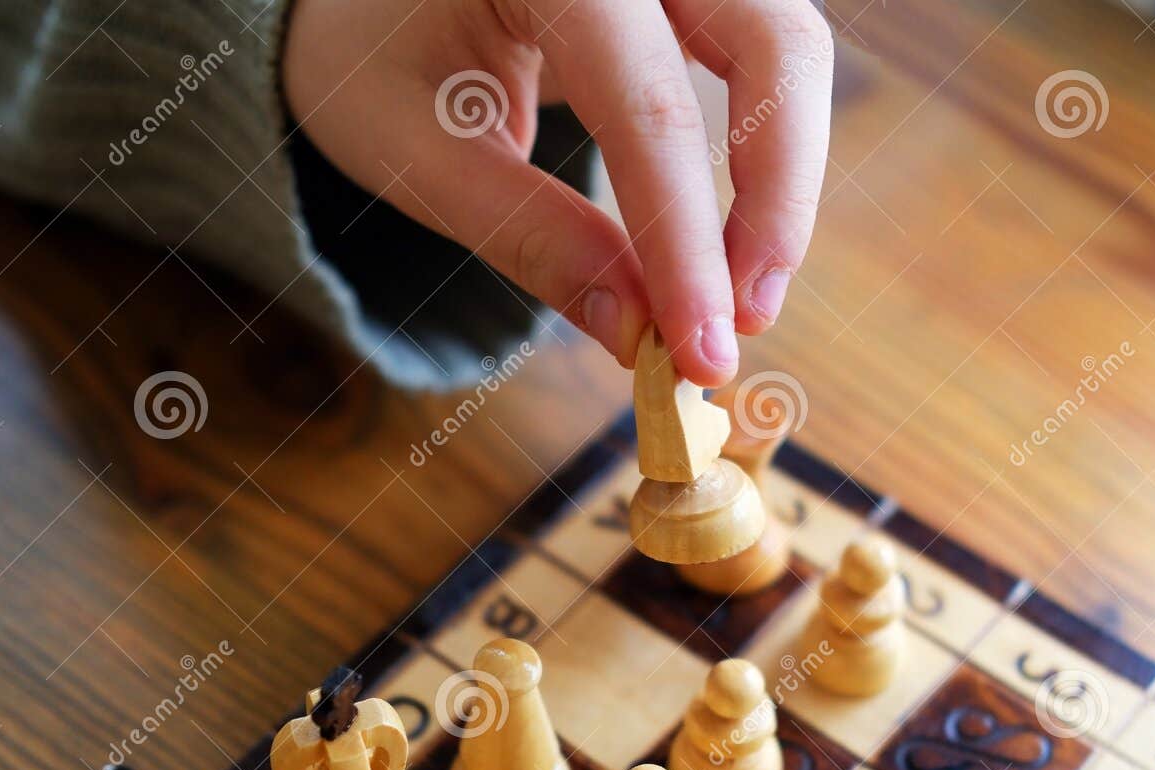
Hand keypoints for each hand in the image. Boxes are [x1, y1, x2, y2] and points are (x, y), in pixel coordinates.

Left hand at [283, 0, 833, 385]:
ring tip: (740, 297)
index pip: (646, 104)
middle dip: (776, 195)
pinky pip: (766, 53)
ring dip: (785, 178)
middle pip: (771, 43)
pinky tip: (731, 238)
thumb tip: (638, 332)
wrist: (366, 0)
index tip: (704, 350)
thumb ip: (530, 237)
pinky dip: (768, 149)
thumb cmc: (376, 61)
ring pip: (789, 45)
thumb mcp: (424, 157)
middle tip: (745, 320)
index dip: (686, 239)